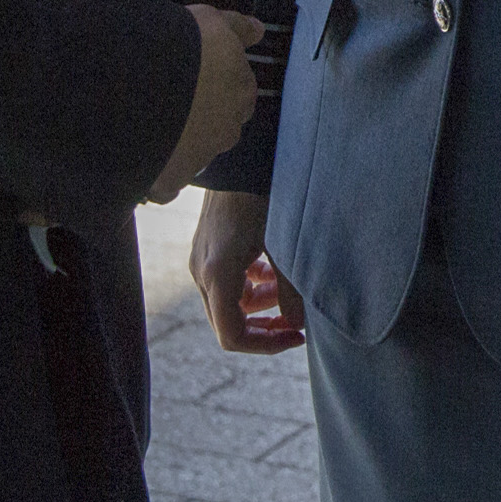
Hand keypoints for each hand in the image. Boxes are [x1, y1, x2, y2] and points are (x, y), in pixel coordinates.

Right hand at [149, 4, 264, 203]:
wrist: (143, 83)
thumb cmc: (180, 46)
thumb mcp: (211, 22)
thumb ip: (237, 28)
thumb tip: (258, 30)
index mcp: (241, 92)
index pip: (237, 92)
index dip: (214, 84)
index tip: (192, 78)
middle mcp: (229, 127)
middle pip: (219, 125)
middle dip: (201, 117)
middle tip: (170, 101)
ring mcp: (202, 156)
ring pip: (194, 153)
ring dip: (178, 143)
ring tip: (148, 125)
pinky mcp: (173, 179)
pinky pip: (168, 183)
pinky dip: (157, 176)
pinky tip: (141, 161)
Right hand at [191, 188, 306, 353]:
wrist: (240, 156)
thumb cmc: (262, 194)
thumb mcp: (283, 243)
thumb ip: (291, 289)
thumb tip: (299, 325)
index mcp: (216, 275)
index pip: (232, 336)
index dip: (265, 345)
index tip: (296, 336)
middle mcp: (202, 272)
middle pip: (228, 323)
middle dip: (265, 328)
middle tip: (298, 324)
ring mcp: (202, 259)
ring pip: (230, 301)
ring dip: (260, 304)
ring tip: (290, 291)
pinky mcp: (208, 248)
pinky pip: (228, 281)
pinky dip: (252, 284)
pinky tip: (275, 271)